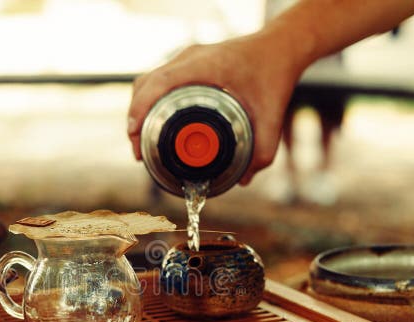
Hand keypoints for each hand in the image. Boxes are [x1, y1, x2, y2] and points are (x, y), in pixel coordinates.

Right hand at [127, 31, 303, 184]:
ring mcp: (186, 59)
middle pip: (146, 84)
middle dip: (135, 117)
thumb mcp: (272, 116)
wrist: (278, 48)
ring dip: (139, 110)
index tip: (134, 134)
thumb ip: (263, 151)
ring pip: (148, 82)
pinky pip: (158, 82)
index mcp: (206, 65)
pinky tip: (153, 125)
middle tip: (138, 151)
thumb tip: (243, 180)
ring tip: (141, 143)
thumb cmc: (274, 74)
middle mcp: (190, 58)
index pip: (160, 82)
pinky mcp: (186, 65)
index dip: (141, 107)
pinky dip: (149, 103)